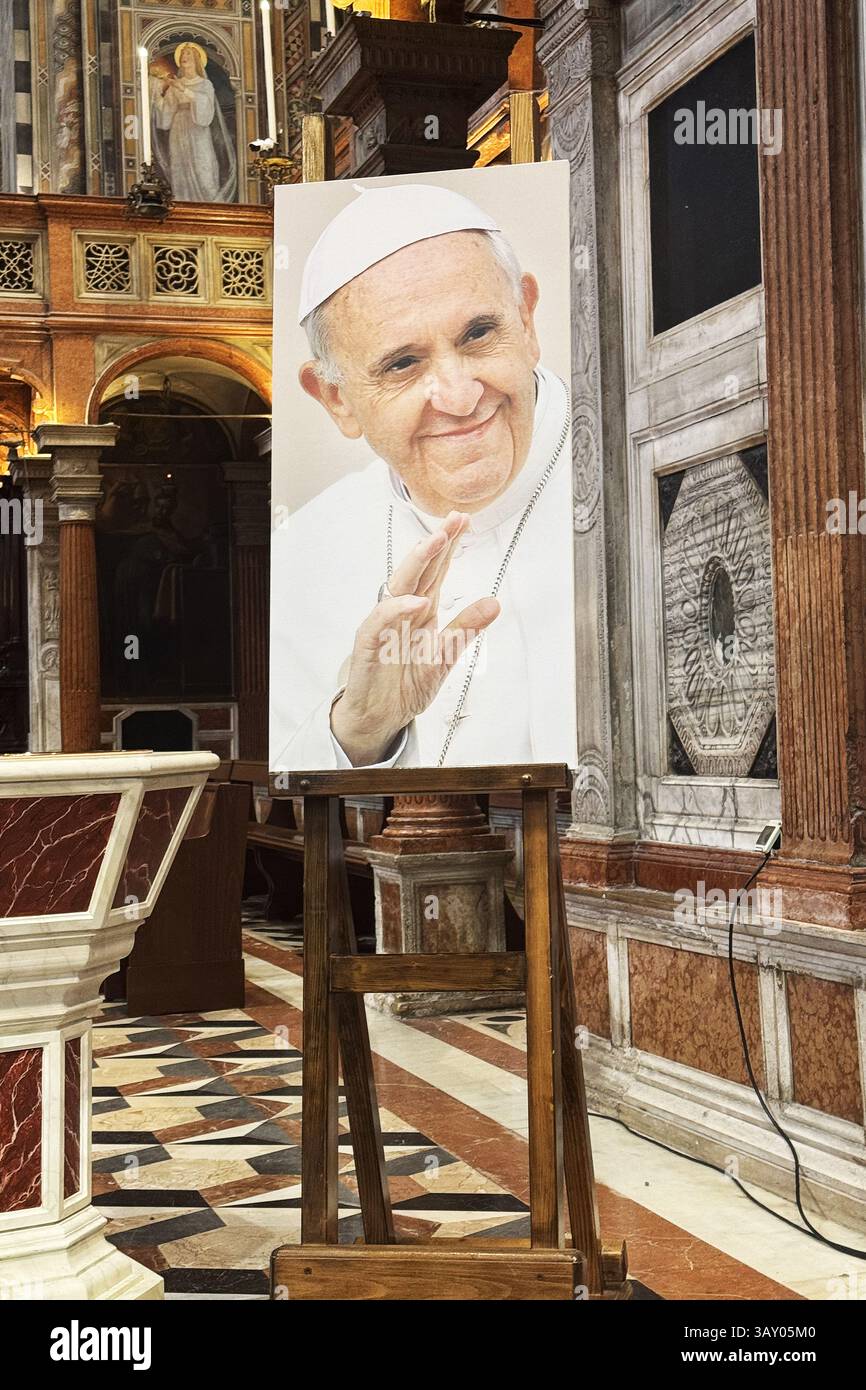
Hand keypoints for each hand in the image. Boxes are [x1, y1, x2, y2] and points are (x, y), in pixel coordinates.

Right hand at [330, 511, 499, 765]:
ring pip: (399, 586)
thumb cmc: (404, 685)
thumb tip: (494, 603)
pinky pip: (380, 620)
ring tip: (436, 543)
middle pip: (418, 570)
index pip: (435, 571)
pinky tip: (418, 600)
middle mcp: (402, 612)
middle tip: (454, 520)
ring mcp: (384, 625)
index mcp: (421, 611)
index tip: (464, 521)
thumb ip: (465, 630)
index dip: (448, 546)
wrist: (380, 717)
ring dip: (417, 563)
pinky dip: (398, 609)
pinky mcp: (368, 644)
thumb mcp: (444, 657)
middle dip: (435, 543)